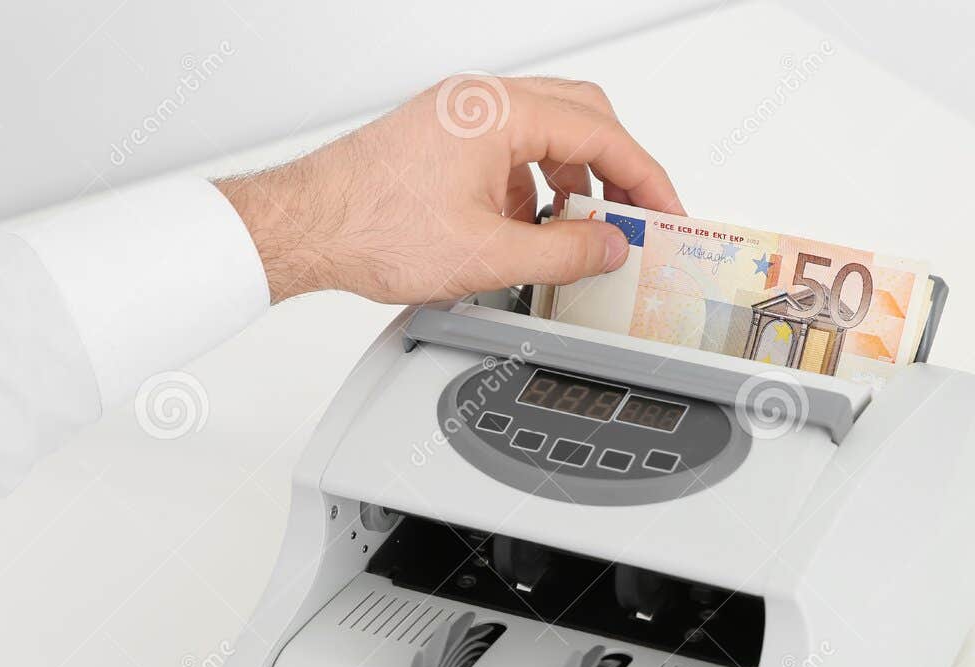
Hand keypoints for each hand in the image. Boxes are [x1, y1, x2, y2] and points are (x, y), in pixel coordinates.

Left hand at [215, 75, 683, 304]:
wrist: (307, 227)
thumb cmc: (373, 227)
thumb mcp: (490, 257)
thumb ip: (565, 253)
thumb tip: (610, 246)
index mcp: (501, 113)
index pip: (604, 134)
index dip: (647, 180)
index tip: (668, 214)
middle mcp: (482, 101)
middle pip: (583, 117)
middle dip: (617, 171)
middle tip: (638, 217)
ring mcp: (460, 115)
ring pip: (547, 133)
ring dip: (573, 181)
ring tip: (581, 234)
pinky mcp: (444, 138)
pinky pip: (511, 150)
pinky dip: (534, 185)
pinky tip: (528, 231)